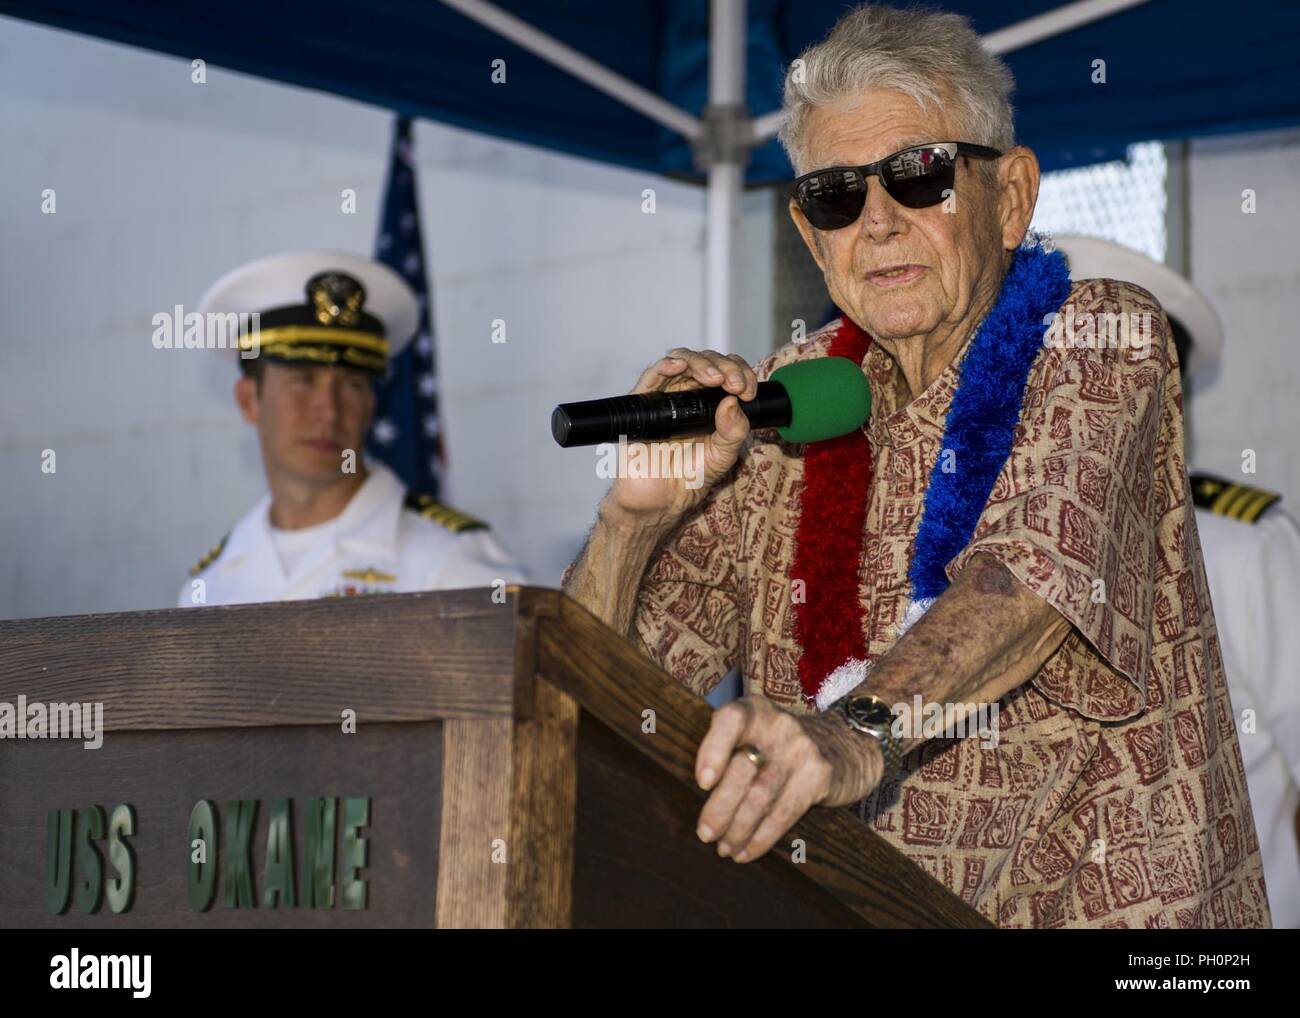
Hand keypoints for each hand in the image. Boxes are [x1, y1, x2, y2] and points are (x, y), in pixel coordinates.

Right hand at [604, 348, 757, 524]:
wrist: (660, 501)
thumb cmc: (689, 478)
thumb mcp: (723, 456)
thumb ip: (734, 431)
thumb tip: (731, 401)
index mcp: (710, 404)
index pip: (726, 373)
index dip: (739, 373)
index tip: (747, 391)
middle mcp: (687, 396)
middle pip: (705, 362)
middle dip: (724, 367)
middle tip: (735, 385)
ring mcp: (664, 398)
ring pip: (681, 362)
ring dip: (701, 363)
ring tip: (715, 378)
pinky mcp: (642, 405)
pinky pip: (651, 377)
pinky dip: (665, 366)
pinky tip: (679, 366)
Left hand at [693, 696, 882, 863]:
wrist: (847, 744)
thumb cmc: (784, 745)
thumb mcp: (759, 732)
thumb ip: (730, 750)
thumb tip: (697, 796)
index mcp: (755, 711)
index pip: (730, 721)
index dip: (713, 749)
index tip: (702, 781)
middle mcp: (779, 725)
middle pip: (742, 770)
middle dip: (720, 807)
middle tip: (704, 833)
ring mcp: (802, 750)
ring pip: (761, 797)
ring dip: (737, 829)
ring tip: (722, 848)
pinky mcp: (819, 776)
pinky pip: (784, 813)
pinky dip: (761, 838)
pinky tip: (746, 851)